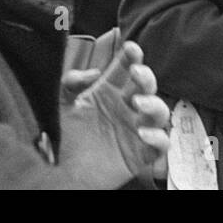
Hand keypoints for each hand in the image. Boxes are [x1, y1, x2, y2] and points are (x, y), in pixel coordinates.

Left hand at [58, 41, 170, 187]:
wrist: (63, 175)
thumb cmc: (66, 140)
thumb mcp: (61, 106)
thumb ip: (70, 83)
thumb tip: (93, 72)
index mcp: (109, 94)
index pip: (126, 69)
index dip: (131, 56)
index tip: (130, 48)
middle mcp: (126, 109)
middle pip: (147, 86)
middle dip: (145, 76)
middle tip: (136, 72)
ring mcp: (136, 130)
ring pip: (160, 112)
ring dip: (154, 104)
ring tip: (138, 104)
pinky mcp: (141, 153)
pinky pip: (162, 143)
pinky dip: (158, 137)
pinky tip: (143, 133)